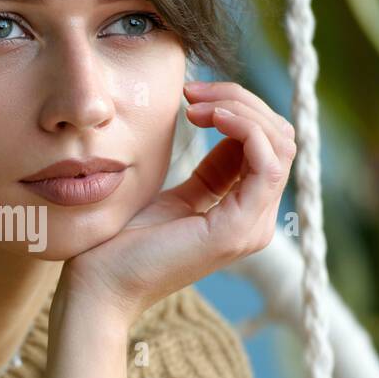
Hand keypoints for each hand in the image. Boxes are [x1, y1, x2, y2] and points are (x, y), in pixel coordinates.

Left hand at [56, 81, 296, 324]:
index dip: (236, 108)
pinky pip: (267, 162)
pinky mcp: (238, 229)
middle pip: (279, 138)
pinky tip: (210, 116)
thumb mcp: (175, 194)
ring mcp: (251, 226)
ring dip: (241, 109)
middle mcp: (255, 219)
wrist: (99, 285)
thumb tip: (220, 120)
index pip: (266, 143)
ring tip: (196, 104)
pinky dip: (244, 127)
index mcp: (241, 210)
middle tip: (193, 92)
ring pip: (279, 143)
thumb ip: (209, 170)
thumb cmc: (123, 243)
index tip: (191, 95)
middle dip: (241, 101)